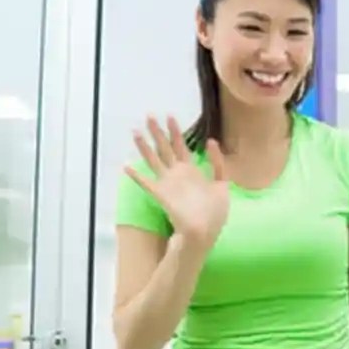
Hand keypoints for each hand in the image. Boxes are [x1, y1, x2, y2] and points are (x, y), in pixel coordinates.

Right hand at [125, 115, 229, 248]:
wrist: (205, 233)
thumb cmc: (215, 213)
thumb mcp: (222, 184)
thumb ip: (217, 163)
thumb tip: (211, 140)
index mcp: (192, 171)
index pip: (182, 147)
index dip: (176, 132)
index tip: (170, 117)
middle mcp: (177, 175)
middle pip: (165, 148)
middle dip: (157, 132)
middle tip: (149, 116)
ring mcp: (168, 184)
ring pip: (153, 160)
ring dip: (144, 146)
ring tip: (135, 132)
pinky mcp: (161, 194)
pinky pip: (146, 183)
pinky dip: (136, 175)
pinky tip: (126, 166)